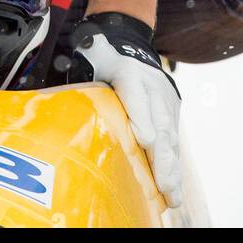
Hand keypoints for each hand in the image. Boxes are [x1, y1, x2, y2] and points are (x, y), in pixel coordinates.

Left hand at [61, 11, 182, 207]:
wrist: (132, 46)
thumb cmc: (105, 59)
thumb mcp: (92, 58)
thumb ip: (84, 70)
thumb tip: (67, 83)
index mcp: (128, 72)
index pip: (135, 93)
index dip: (141, 117)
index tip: (145, 140)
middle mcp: (152, 87)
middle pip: (160, 123)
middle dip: (162, 157)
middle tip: (163, 184)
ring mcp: (166, 102)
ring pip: (171, 138)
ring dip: (172, 170)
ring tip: (172, 196)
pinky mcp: (173, 113)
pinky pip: (174, 144)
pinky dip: (174, 169)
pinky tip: (173, 193)